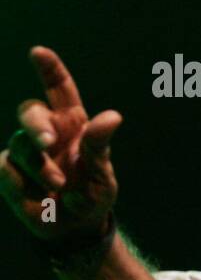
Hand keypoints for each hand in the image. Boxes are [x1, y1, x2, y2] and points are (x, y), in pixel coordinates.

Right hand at [0, 47, 122, 243]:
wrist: (74, 227)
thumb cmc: (92, 195)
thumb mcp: (102, 173)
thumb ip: (101, 144)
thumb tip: (112, 116)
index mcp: (73, 126)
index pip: (59, 91)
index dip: (50, 70)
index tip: (38, 52)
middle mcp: (47, 132)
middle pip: (30, 111)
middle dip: (36, 123)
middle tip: (48, 141)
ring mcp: (25, 151)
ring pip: (20, 144)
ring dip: (39, 165)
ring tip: (58, 185)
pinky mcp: (8, 171)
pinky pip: (6, 168)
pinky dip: (23, 184)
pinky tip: (39, 196)